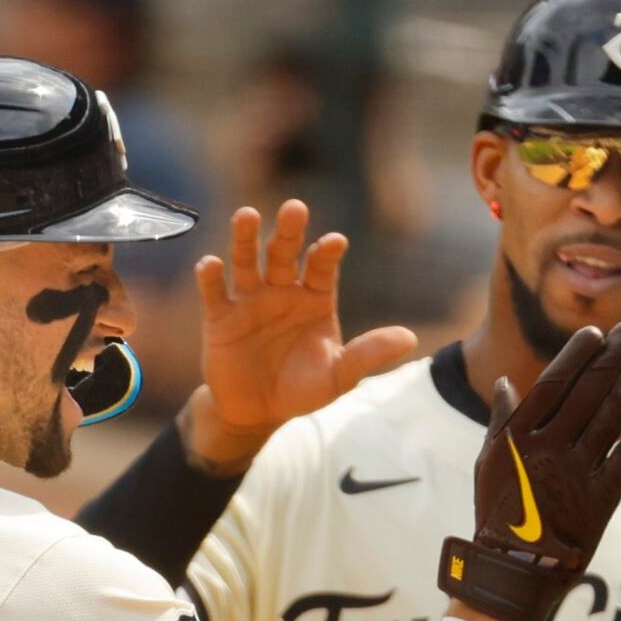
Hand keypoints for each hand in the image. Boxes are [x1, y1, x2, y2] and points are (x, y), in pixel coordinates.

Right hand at [185, 200, 418, 470]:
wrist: (258, 412)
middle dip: (289, 231)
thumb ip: (368, 354)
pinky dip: (210, 277)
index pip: (322, 267)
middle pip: (284, 253)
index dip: (327, 253)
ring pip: (246, 261)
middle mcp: (282, 290)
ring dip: (245, 238)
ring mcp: (249, 299)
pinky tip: (211, 263)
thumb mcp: (339, 376)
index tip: (335, 242)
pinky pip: (214, 293)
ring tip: (246, 215)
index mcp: (315, 297)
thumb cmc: (302, 388)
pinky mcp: (219, 317)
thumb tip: (410, 338)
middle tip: (295, 208)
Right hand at [439, 322, 620, 620]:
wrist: (512, 572)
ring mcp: (575, 472)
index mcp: (520, 436)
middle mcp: (548, 448)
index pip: (554, 384)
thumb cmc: (498, 515)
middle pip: (588, 392)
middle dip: (613, 357)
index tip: (596, 332)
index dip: (576, 356)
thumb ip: (501, 421)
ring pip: (610, 417)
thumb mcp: (488, 464)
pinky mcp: (600, 499)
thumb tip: (504, 381)